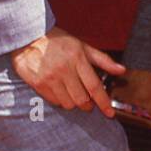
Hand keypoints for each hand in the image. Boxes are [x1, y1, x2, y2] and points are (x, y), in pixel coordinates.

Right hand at [10, 27, 124, 114]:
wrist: (28, 37)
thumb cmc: (58, 41)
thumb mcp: (82, 46)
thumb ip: (103, 60)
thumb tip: (122, 70)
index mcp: (78, 58)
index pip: (94, 86)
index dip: (104, 102)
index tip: (110, 113)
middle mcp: (64, 69)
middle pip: (82, 99)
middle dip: (88, 105)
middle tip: (88, 102)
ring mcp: (50, 78)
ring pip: (68, 104)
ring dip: (74, 103)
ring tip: (73, 94)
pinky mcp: (38, 84)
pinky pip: (54, 101)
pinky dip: (61, 100)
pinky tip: (60, 92)